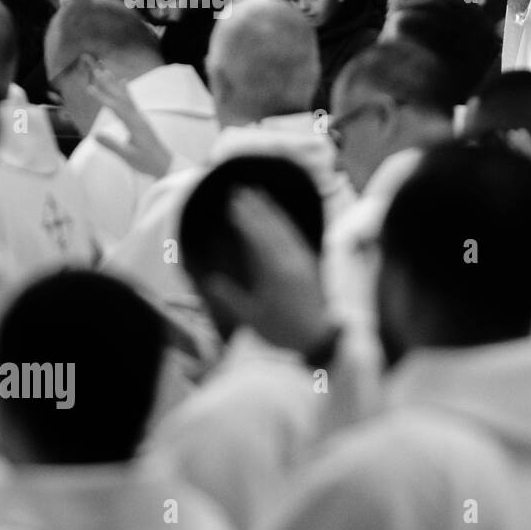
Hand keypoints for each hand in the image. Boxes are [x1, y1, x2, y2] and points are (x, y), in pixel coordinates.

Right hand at [88, 66, 172, 177]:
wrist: (164, 164)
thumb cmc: (147, 162)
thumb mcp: (129, 157)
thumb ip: (113, 146)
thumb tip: (95, 135)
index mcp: (135, 126)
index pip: (116, 108)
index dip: (102, 98)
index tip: (89, 88)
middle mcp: (138, 118)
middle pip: (121, 98)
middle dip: (108, 85)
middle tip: (97, 71)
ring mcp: (140, 118)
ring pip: (126, 98)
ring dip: (115, 85)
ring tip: (106, 71)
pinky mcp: (139, 120)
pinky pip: (131, 102)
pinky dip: (126, 91)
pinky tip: (123, 82)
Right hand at [201, 188, 334, 355]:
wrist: (321, 339)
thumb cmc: (285, 332)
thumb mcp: (253, 319)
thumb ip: (232, 298)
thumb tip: (210, 280)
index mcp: (276, 273)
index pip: (258, 239)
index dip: (245, 220)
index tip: (232, 204)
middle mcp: (292, 262)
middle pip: (272, 228)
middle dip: (256, 207)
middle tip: (241, 190)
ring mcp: (303, 260)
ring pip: (286, 229)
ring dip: (271, 210)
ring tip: (259, 194)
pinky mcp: (311, 263)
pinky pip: (296, 236)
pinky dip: (285, 222)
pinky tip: (278, 216)